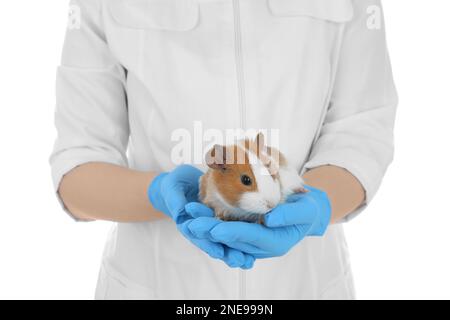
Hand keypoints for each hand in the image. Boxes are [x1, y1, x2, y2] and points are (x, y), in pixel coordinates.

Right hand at [148, 165, 253, 268]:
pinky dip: (242, 239)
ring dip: (236, 252)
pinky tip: (254, 247)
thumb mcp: (171, 189)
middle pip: (214, 244)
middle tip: (240, 261)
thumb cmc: (174, 185)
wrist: (181, 182)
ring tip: (249, 262)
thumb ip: (175, 200)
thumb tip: (180, 212)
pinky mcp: (222, 219)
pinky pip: (232, 230)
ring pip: (225, 241)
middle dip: (227, 254)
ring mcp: (212, 225)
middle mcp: (202, 229)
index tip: (219, 253)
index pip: (198, 238)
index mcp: (188, 225)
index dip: (209, 245)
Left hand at [185, 185, 330, 258]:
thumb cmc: (308, 210)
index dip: (231, 233)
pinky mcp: (245, 231)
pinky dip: (212, 219)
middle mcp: (259, 245)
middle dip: (210, 229)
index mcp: (275, 242)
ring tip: (189, 213)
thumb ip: (290, 215)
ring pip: (225, 233)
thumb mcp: (306, 210)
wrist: (306, 210)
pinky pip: (226, 227)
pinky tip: (198, 210)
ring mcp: (251, 239)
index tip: (214, 229)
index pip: (250, 237)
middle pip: (232, 237)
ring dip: (206, 224)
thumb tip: (271, 219)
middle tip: (191, 221)